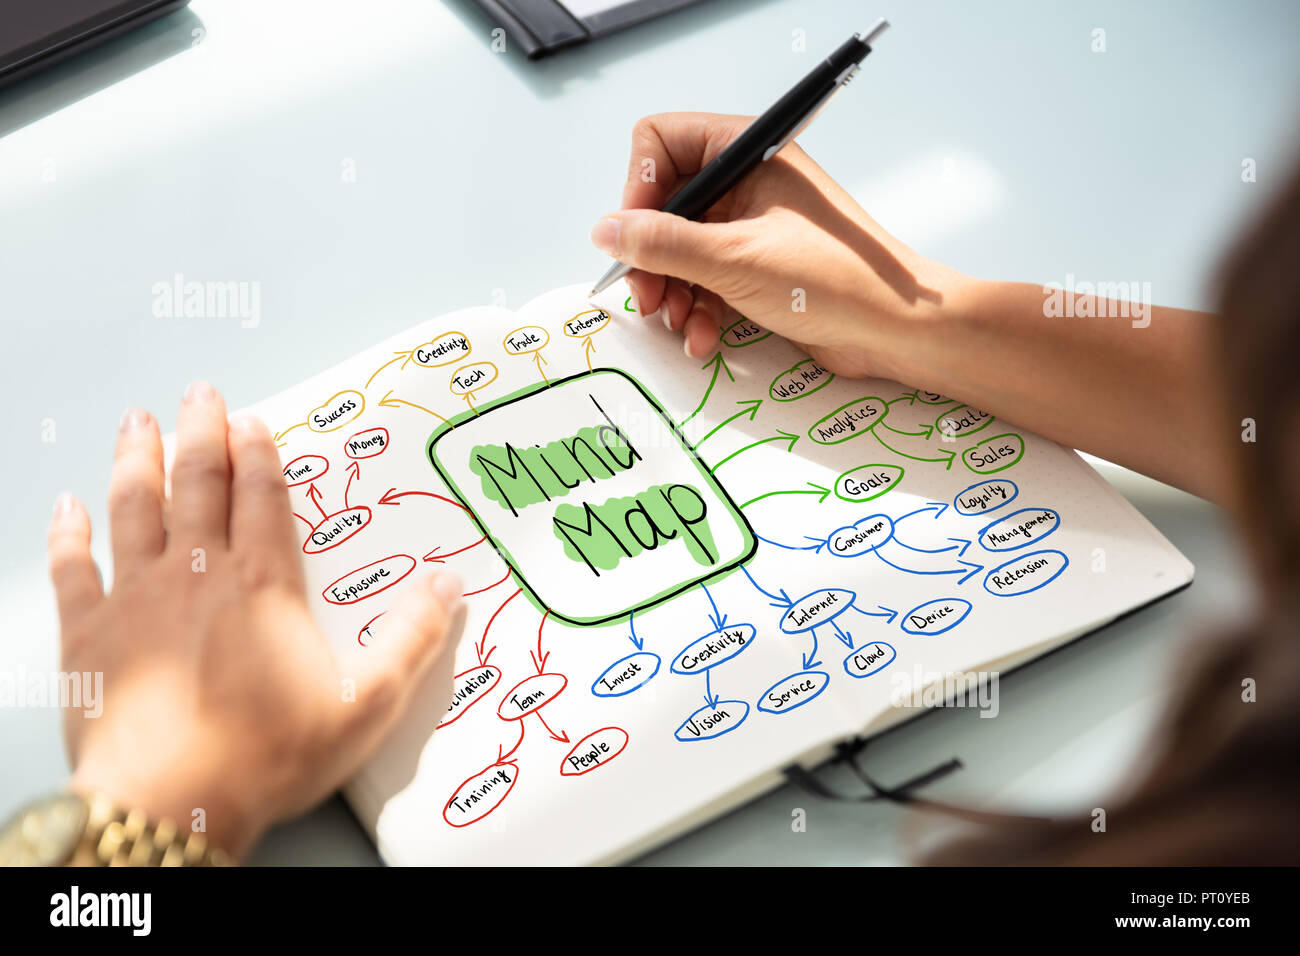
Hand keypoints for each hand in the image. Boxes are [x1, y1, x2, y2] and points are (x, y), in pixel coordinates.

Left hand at [47, 382, 465, 859]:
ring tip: (139, 421)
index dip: (258, 452)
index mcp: (262, 584)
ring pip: (133, 508)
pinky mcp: (88, 634)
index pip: (260, 497)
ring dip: (137, 460)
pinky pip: (74, 568)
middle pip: (197, 484)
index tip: (252, 418)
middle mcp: (195, 574)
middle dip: (200, 432)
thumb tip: (449, 585)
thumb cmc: (269, 756)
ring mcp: (134, 599)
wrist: (172, 806)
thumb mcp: (365, 704)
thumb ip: (412, 639)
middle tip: (199, 393)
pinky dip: (70, 533)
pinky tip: (67, 507)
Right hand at [591, 112, 974, 378]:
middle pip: (664, 205)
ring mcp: (751, 226)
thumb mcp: (734, 259)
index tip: (634, 238)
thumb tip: (607, 232)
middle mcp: (747, 181)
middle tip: (647, 297)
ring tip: (678, 323)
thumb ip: (662, 244)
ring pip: (680, 250)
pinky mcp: (757, 268)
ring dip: (671, 291)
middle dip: (650, 256)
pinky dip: (697, 310)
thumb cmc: (836, 279)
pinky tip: (703, 337)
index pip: (661, 143)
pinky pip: (704, 281)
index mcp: (749, 152)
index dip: (638, 190)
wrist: (895, 330)